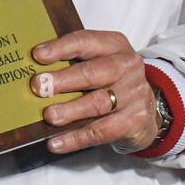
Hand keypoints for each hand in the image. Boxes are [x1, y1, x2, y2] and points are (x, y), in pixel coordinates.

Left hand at [30, 30, 159, 154]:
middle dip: (64, 80)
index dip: (61, 48)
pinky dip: (77, 138)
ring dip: (71, 110)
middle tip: (40, 87)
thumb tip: (36, 72)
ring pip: (99, 103)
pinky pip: (102, 131)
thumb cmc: (113, 81)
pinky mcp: (135, 121)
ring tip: (49, 116)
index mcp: (114, 46)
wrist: (148, 108)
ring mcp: (134, 94)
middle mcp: (127, 67)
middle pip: (93, 73)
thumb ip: (74, 62)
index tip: (38, 55)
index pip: (86, 41)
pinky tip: (56, 143)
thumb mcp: (100, 62)